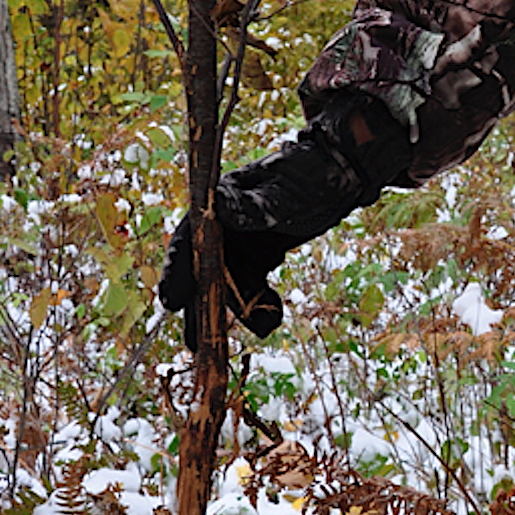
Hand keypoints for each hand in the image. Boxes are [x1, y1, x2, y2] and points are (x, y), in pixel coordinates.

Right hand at [158, 96, 410, 348]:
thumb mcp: (284, 190)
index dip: (178, 271)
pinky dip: (260, 303)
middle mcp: (224, 224)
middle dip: (201, 304)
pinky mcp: (261, 252)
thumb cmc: (311, 172)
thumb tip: (222, 209)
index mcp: (219, 202)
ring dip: (239, 309)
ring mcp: (243, 240)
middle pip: (204, 268)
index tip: (171, 300)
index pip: (190, 239)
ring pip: (228, 283)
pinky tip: (274, 316)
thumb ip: (255, 205)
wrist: (344, 171)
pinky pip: (252, 285)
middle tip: (196, 342)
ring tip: (259, 327)